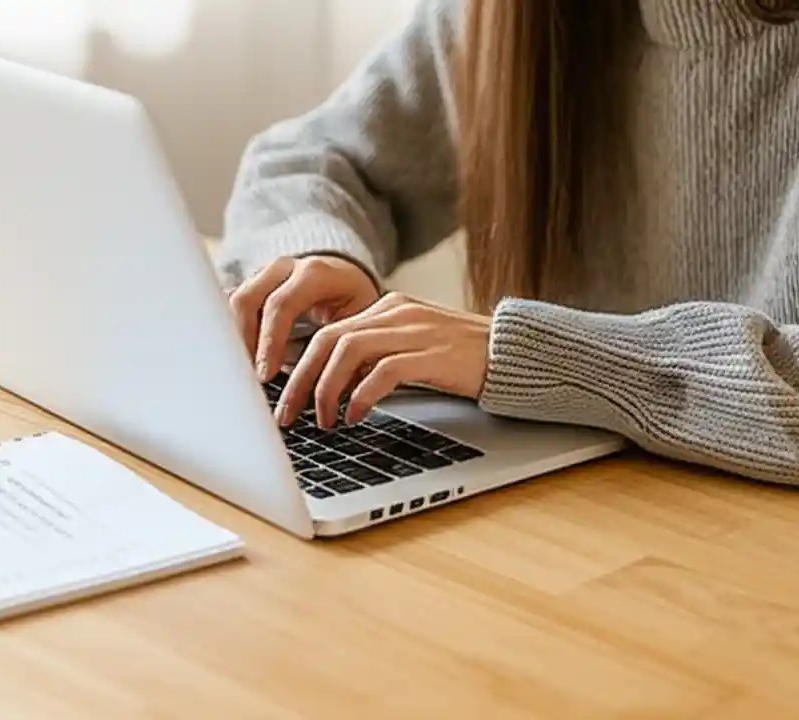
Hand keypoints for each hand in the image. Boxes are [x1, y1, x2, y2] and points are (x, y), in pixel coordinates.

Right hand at [228, 255, 379, 380]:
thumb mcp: (359, 321)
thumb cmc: (353, 303)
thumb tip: (333, 389)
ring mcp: (264, 275)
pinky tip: (238, 360)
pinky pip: (230, 308)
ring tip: (243, 373)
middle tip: (248, 378)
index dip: (270, 342)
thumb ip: (344, 348)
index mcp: (315, 274)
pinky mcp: (251, 286)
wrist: (344, 278)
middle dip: (245, 343)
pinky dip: (231, 335)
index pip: (282, 305)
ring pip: (233, 304)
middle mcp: (285, 269)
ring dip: (235, 341)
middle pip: (247, 300)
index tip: (265, 375)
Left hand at [274, 292, 489, 427]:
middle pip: (328, 340)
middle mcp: (396, 312)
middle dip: (300, 379)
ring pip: (348, 352)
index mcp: (387, 308)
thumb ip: (374, 358)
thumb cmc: (461, 361)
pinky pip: (383, 371)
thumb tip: (330, 390)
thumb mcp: (411, 350)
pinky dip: (361, 396)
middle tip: (286, 414)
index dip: (299, 365)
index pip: (328, 332)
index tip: (283, 396)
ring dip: (326, 389)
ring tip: (322, 420)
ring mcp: (415, 330)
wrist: (515, 355)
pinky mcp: (433, 354)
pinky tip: (355, 417)